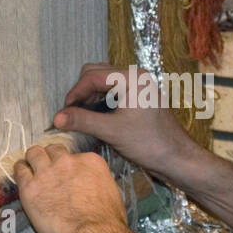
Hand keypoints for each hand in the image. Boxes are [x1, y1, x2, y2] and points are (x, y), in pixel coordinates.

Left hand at [13, 144, 129, 232]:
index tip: (67, 174)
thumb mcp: (111, 192)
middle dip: (50, 157)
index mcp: (90, 161)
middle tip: (47, 168)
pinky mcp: (30, 187)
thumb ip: (96, 182)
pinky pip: (19, 170)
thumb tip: (89, 186)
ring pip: (34, 153)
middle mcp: (68, 162)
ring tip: (30, 167)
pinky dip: (20, 171)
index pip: (75, 155)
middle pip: (53, 150)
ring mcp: (47, 172)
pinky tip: (21, 175)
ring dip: (33, 160)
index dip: (70, 165)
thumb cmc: (106, 221)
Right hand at [52, 63, 199, 182]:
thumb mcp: (112, 131)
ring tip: (81, 118)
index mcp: (132, 77)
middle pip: (96, 74)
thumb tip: (56, 118)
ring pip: (103, 83)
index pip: (93, 76)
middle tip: (72, 114)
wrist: (177, 158)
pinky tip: (94, 119)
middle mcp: (135, 75)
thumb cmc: (149, 143)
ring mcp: (138, 86)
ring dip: (89, 98)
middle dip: (81, 93)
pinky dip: (100, 102)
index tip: (63, 112)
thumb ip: (83, 121)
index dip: (75, 93)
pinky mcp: (138, 97)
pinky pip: (112, 92)